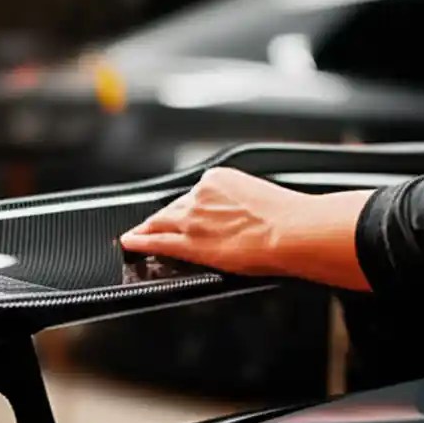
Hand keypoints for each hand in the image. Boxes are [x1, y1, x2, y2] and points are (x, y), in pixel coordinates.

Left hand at [119, 167, 372, 290]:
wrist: (292, 232)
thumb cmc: (287, 216)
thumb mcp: (258, 195)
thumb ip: (238, 200)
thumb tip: (237, 213)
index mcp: (218, 178)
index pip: (193, 194)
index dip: (187, 207)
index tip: (184, 213)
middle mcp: (200, 194)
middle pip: (173, 208)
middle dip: (164, 218)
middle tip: (152, 226)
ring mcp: (191, 219)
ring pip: (161, 223)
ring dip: (148, 229)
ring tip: (135, 236)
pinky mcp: (189, 243)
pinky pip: (157, 241)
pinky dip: (140, 242)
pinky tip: (131, 243)